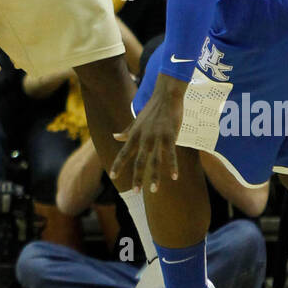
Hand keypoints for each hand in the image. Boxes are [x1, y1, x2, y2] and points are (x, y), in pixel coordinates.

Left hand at [110, 77, 185, 193]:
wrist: (166, 95)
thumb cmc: (152, 109)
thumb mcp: (136, 121)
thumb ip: (126, 132)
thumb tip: (114, 137)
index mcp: (135, 134)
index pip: (124, 152)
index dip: (118, 165)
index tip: (113, 177)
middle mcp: (144, 137)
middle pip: (138, 161)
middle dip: (136, 177)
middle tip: (135, 192)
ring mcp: (157, 137)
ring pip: (154, 160)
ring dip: (154, 177)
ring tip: (153, 191)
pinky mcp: (170, 135)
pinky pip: (171, 154)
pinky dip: (172, 166)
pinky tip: (175, 177)